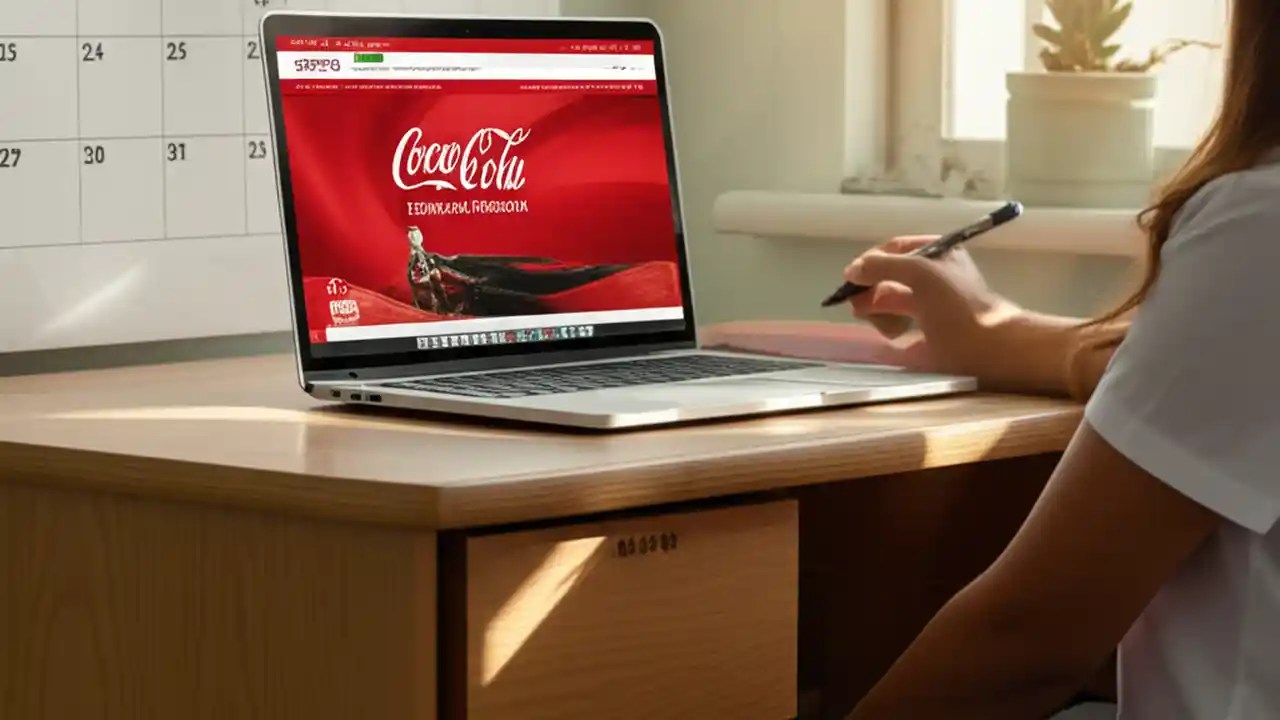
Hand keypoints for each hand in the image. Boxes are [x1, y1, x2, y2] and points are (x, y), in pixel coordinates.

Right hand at [842, 236, 1073, 394]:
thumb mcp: (919, 272)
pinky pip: (897, 323)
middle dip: (871, 289)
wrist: (987, 346)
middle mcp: (932, 275)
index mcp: (936, 253)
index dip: (871, 261)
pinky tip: (891, 336)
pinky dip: (889, 327)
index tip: (852, 278)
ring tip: (875, 322)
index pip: (895, 249)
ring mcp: (929, 303)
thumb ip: (882, 266)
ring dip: (877, 309)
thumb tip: (851, 270)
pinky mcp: (927, 330)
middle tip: (856, 303)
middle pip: (888, 275)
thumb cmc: (956, 303)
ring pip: (889, 300)